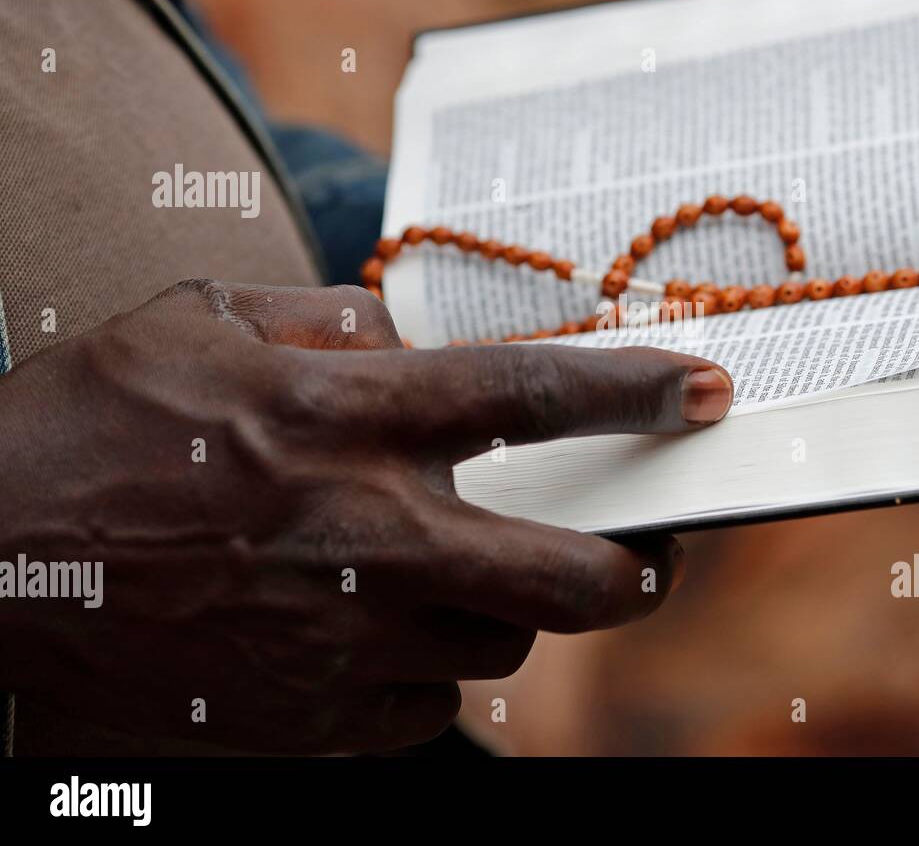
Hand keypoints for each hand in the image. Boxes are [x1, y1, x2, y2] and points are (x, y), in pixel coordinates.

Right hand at [0, 278, 731, 752]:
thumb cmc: (82, 432)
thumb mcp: (195, 324)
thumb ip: (323, 324)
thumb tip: (403, 333)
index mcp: (345, 420)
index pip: (534, 396)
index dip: (637, 390)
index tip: (707, 392)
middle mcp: (369, 538)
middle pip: (577, 580)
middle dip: (637, 566)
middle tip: (644, 549)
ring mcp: (348, 645)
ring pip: (504, 646)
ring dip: (509, 608)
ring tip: (464, 572)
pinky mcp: (317, 722)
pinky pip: (428, 705)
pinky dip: (430, 664)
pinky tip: (381, 629)